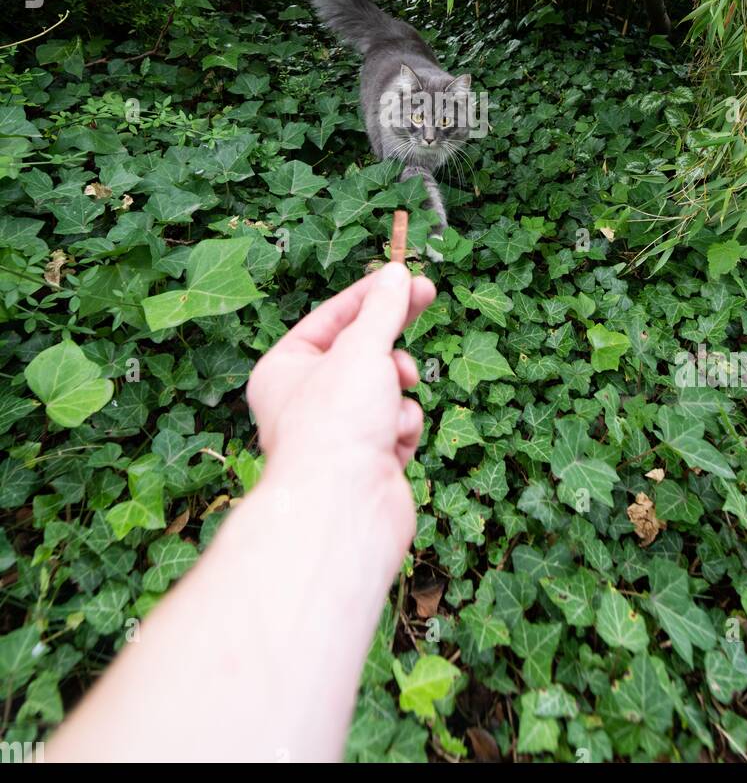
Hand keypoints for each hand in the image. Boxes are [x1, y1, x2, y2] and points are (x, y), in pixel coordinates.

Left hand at [247, 261, 436, 577]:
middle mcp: (305, 399)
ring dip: (399, 393)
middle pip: (361, 351)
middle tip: (427, 294)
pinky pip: (398, 423)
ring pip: (387, 388)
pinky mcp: (367, 459)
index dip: (370, 295)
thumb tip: (395, 275)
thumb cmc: (335, 425)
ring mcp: (338, 431)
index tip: (405, 275)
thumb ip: (383, 310)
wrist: (345, 507)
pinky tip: (392, 443)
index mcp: (284, 369)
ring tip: (393, 403)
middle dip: (391, 341)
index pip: (331, 318)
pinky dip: (403, 428)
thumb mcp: (362, 349)